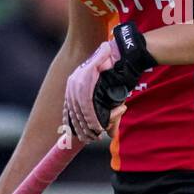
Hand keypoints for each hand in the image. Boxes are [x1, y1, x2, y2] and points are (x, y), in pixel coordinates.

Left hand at [64, 22, 157, 142]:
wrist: (125, 54)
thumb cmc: (120, 74)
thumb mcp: (112, 97)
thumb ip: (110, 116)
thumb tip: (110, 134)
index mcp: (74, 83)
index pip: (68, 108)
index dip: (70, 124)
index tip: (74, 137)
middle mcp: (73, 81)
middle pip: (73, 111)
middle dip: (80, 129)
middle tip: (90, 139)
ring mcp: (79, 79)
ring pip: (80, 110)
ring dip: (88, 126)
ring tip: (96, 135)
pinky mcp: (86, 79)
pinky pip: (87, 104)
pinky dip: (92, 118)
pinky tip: (98, 127)